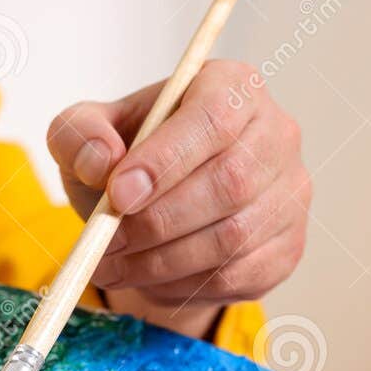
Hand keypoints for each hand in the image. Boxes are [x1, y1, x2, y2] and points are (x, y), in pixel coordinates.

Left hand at [47, 61, 311, 337]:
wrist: (160, 205)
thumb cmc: (129, 157)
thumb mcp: (89, 134)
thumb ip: (79, 135)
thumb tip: (100, 162)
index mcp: (232, 87)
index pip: (213, 118)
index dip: (166, 160)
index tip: (117, 194)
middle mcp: (275, 134)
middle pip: (229, 182)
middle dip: (157, 221)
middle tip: (106, 241)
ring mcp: (290, 193)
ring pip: (233, 237)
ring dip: (163, 261)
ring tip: (113, 265)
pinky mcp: (288, 245)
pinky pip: (239, 275)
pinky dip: (185, 284)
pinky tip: (150, 277)